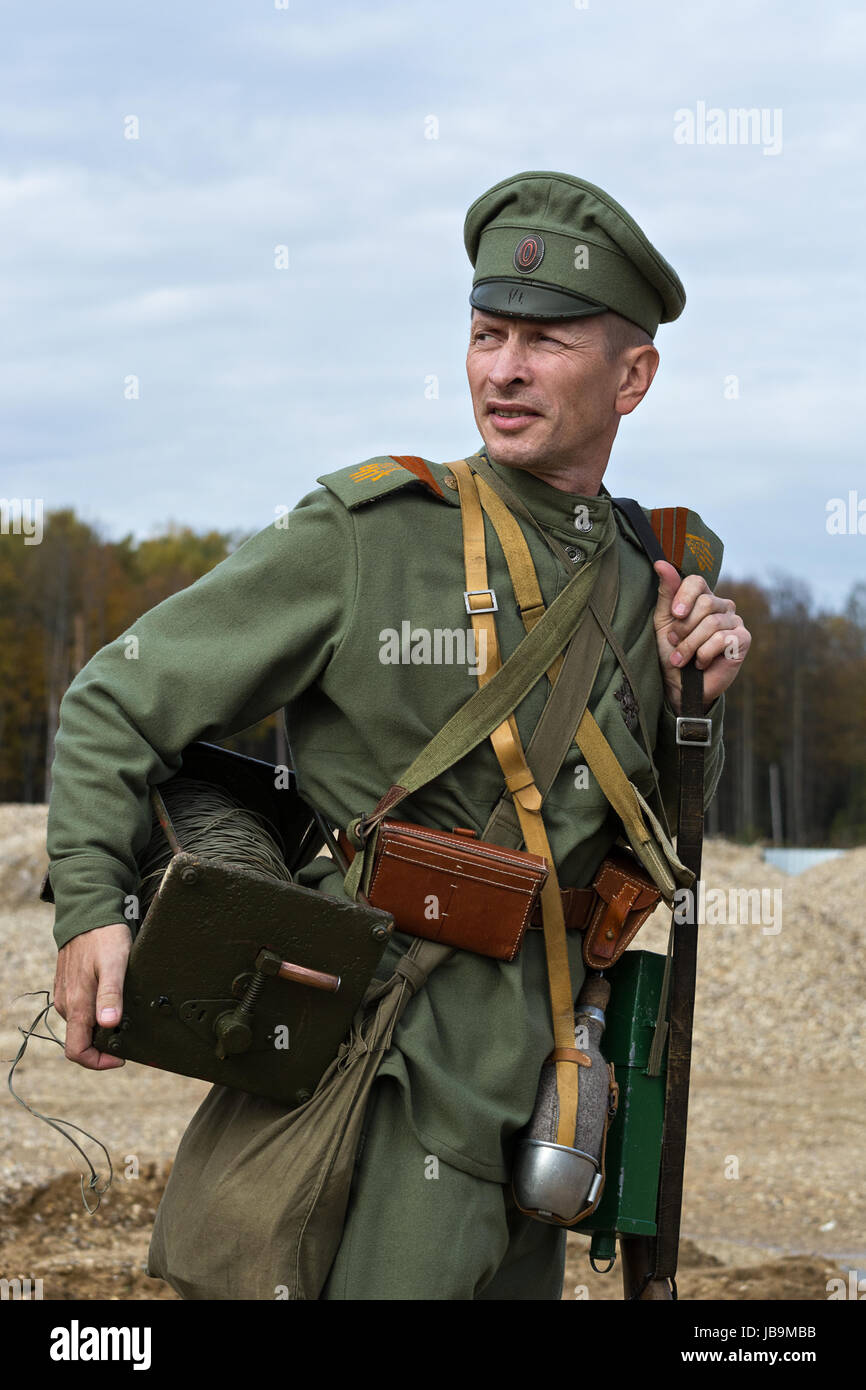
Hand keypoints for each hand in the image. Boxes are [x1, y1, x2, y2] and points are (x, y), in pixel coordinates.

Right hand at [53, 922, 131, 1069]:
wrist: (89, 913)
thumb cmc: (104, 937)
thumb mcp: (115, 964)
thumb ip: (111, 995)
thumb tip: (108, 1024)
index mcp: (77, 1005)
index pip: (77, 1051)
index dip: (98, 1061)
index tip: (121, 1056)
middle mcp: (68, 1005)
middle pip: (82, 1041)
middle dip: (105, 1044)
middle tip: (130, 1033)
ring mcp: (67, 996)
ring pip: (84, 1026)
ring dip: (103, 1027)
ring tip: (126, 1013)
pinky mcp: (70, 987)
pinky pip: (82, 1011)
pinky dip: (98, 1013)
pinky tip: (115, 1001)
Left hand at [653, 560, 750, 714]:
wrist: (680, 685)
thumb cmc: (670, 651)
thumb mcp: (663, 622)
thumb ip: (667, 593)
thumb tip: (661, 562)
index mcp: (702, 597)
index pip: (697, 581)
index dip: (684, 596)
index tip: (675, 615)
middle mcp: (722, 606)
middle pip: (706, 603)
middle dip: (684, 628)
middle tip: (675, 643)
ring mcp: (735, 621)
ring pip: (712, 623)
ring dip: (690, 645)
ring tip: (681, 659)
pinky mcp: (743, 639)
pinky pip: (723, 639)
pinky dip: (705, 654)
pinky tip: (700, 662)